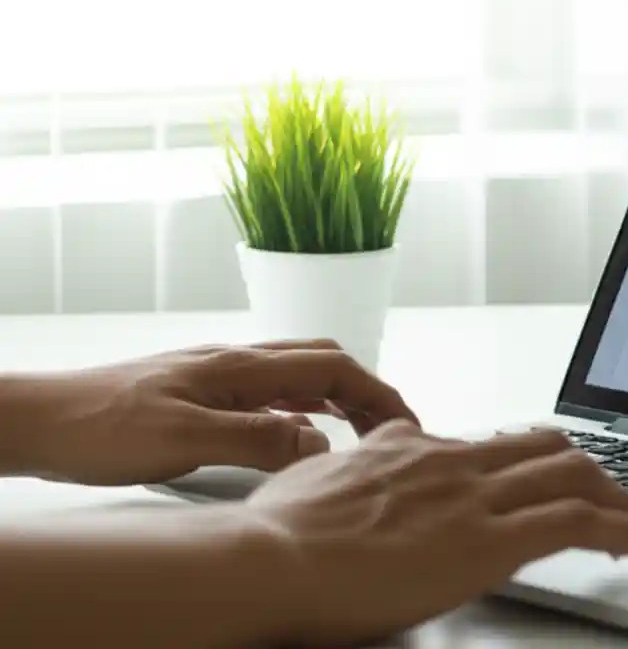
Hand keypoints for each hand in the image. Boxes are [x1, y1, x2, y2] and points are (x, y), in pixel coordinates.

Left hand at [4, 339, 416, 484]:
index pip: (334, 368)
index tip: (407, 426)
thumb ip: (258, 440)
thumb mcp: (185, 439)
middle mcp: (236, 363)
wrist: (41, 421)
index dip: (379, 394)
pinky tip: (296, 438)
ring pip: (298, 376)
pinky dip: (303, 410)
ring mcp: (219, 375)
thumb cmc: (100, 427)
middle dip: (367, 391)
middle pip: (324, 362)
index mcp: (241, 366)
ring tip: (359, 435)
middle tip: (391, 431)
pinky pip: (270, 395)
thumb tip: (323, 445)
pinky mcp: (202, 393)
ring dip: (337, 398)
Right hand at [244, 421, 627, 645]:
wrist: (267, 560)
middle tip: (612, 501)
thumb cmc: (277, 535)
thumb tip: (352, 480)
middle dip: (590, 472)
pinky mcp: (489, 539)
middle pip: (547, 448)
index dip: (532, 463)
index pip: (493, 444)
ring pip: (576, 474)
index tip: (547, 482)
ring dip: (619, 499)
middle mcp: (453, 460)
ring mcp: (474, 496)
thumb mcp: (317, 484)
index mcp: (413, 448)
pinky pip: (580, 522)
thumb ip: (352, 476)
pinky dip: (627, 529)